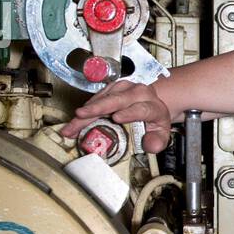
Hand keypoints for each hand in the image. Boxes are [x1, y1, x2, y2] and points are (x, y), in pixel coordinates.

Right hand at [58, 80, 172, 153]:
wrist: (152, 103)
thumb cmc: (154, 120)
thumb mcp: (161, 133)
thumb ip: (157, 141)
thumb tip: (151, 146)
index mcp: (152, 105)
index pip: (142, 109)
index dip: (129, 113)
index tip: (117, 118)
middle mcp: (138, 93)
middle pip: (116, 100)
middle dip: (97, 108)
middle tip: (80, 117)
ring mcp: (124, 88)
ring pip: (102, 99)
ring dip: (85, 111)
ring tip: (71, 125)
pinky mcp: (112, 88)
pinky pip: (96, 98)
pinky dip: (85, 109)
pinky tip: (75, 120)